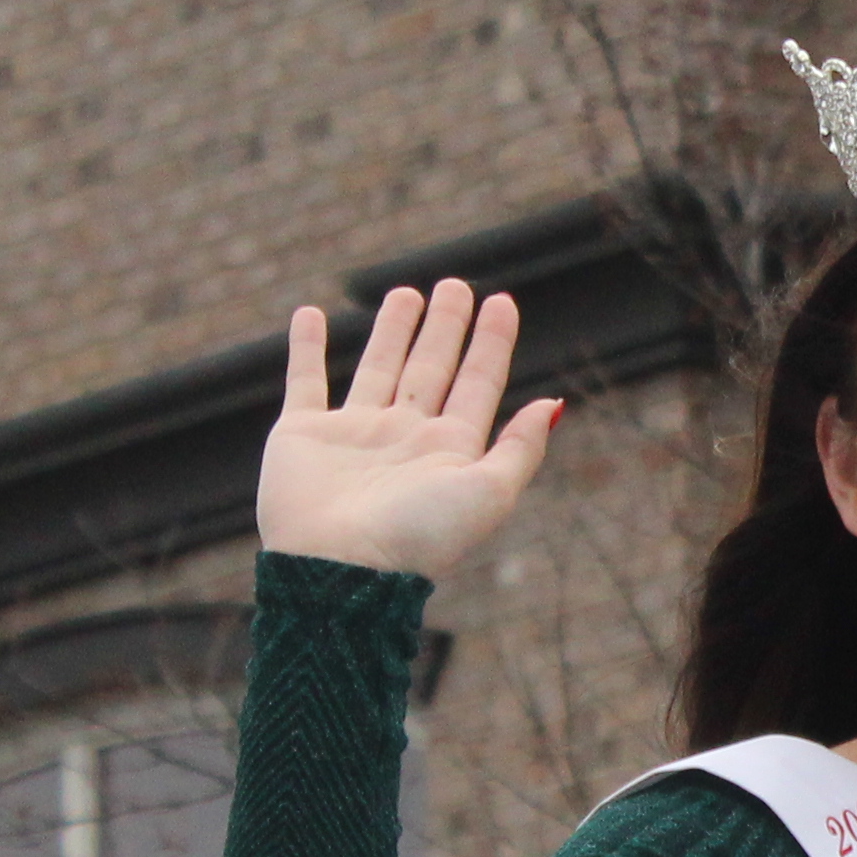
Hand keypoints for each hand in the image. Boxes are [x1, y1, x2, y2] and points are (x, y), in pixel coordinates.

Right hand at [259, 279, 564, 580]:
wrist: (339, 571)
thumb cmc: (417, 539)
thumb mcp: (488, 494)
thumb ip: (521, 449)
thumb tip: (554, 402)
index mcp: (448, 451)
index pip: (477, 383)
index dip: (491, 344)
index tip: (502, 301)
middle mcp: (404, 438)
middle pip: (431, 368)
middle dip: (446, 327)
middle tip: (456, 284)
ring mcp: (353, 435)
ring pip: (378, 368)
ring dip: (392, 331)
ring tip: (406, 293)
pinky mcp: (301, 435)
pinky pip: (304, 379)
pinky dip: (305, 347)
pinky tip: (309, 314)